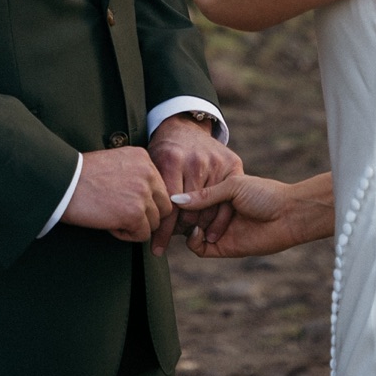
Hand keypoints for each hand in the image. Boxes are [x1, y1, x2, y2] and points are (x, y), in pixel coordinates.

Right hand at [65, 146, 174, 243]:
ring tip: (112, 217)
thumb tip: (150, 200)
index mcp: (143, 158)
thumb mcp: (115, 164)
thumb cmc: (82, 175)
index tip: (127, 205)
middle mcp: (148, 173)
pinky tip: (109, 224)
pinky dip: (126, 235)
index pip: (160, 188)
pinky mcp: (135, 214)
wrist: (63, 183)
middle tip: (123, 216)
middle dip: (146, 216)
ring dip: (135, 226)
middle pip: (164, 206)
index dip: (146, 202)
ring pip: (154, 223)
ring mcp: (143, 193)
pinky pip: (141, 235)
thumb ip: (136, 175)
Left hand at [148, 115, 241, 256]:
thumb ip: (152, 192)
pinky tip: (207, 231)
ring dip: (198, 228)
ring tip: (188, 234)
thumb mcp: (153, 166)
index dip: (162, 232)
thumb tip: (142, 225)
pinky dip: (217, 222)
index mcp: (172, 160)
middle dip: (180, 231)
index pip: (168, 207)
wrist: (185, 126)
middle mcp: (195, 161)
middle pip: (189, 212)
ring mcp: (215, 163)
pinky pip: (226, 204)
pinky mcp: (232, 164)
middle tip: (174, 240)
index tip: (156, 249)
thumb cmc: (164, 152)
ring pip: (207, 211)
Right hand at [184, 170, 334, 258]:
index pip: (191, 197)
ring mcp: (219, 230)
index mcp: (219, 193)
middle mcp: (216, 212)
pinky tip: (196, 232)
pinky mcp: (223, 248)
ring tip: (189, 220)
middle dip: (181, 214)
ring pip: (191, 232)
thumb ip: (205, 195)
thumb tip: (175, 199)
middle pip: (188, 215)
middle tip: (175, 211)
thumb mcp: (232, 186)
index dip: (181, 197)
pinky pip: (200, 249)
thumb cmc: (263, 194)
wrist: (287, 215)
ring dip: (187, 227)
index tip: (169, 193)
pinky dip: (193, 242)